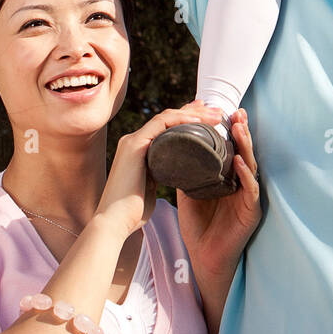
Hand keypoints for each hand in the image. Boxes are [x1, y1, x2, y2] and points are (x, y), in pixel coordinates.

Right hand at [95, 101, 221, 239]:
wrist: (114, 222)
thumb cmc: (132, 212)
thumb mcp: (150, 188)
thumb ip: (159, 176)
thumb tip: (176, 176)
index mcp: (138, 150)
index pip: (167, 127)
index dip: (188, 118)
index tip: (209, 118)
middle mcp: (134, 141)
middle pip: (169, 118)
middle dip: (195, 112)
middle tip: (218, 111)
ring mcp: (133, 141)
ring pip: (167, 117)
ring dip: (194, 113)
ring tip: (216, 115)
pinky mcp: (134, 145)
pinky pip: (161, 123)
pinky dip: (181, 119)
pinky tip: (199, 121)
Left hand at [176, 108, 261, 283]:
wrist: (204, 258)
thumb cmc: (199, 227)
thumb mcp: (190, 193)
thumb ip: (188, 173)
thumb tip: (174, 149)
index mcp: (230, 179)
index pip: (233, 149)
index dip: (232, 131)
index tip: (226, 112)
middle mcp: (243, 184)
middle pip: (245, 152)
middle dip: (242, 131)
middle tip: (238, 112)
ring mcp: (249, 197)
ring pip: (251, 165)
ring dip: (246, 146)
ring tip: (239, 128)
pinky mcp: (252, 211)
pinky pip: (251, 189)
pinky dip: (245, 174)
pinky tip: (237, 161)